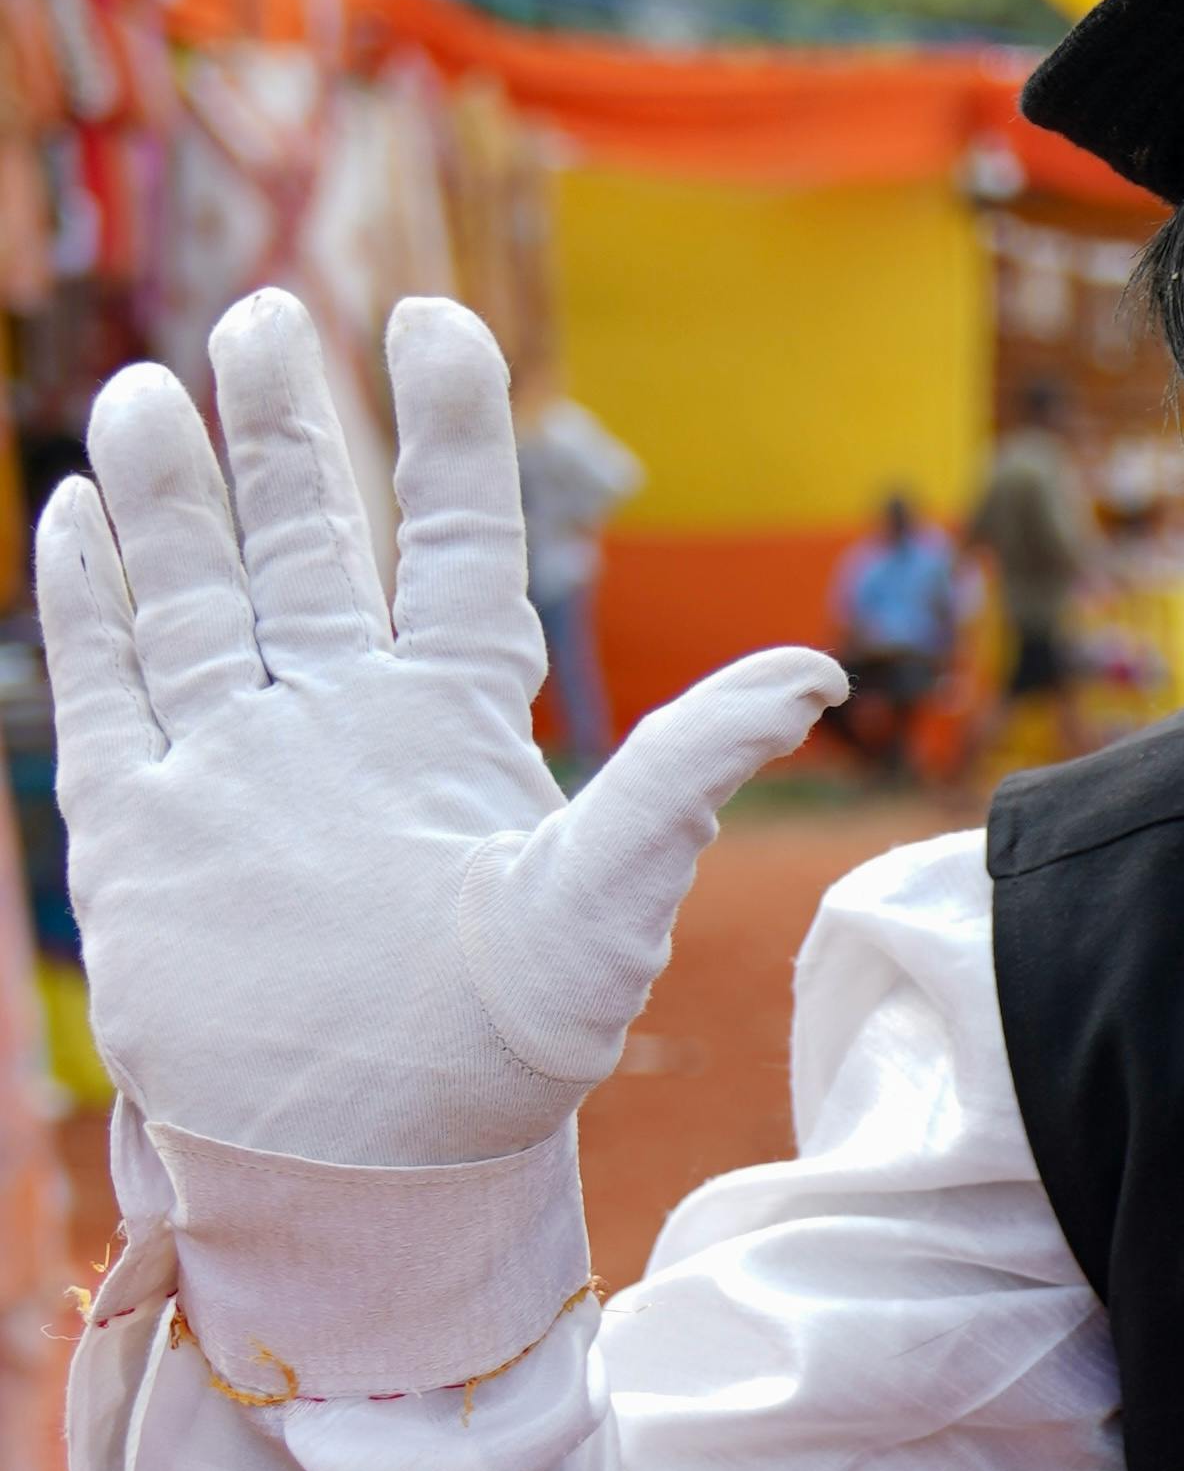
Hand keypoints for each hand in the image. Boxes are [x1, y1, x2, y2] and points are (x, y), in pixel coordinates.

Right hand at [36, 289, 840, 1168]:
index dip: (450, 435)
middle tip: (269, 316)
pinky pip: (112, 687)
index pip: (460, 544)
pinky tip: (79, 514)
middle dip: (293, 433)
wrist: (381, 1155)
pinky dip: (93, 601)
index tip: (437, 323)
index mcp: (458, 720)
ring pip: (203, 594)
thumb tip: (817, 671)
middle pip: (316, 545)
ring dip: (182, 494)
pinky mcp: (145, 824)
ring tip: (163, 388)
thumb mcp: (614, 894)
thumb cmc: (513, 1042)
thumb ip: (689, 767)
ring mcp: (239, 763)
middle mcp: (345, 720)